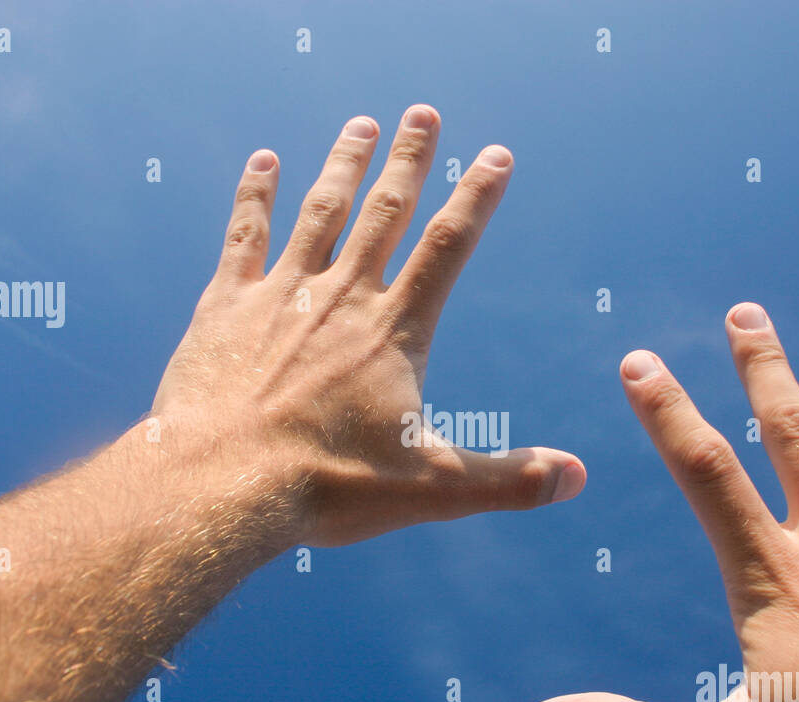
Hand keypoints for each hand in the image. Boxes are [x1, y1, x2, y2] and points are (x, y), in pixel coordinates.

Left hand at [149, 106, 584, 546]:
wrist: (220, 482)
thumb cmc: (327, 487)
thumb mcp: (432, 491)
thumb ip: (509, 480)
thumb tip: (578, 478)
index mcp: (393, 332)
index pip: (447, 248)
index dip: (477, 197)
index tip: (497, 155)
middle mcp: (340, 297)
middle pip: (384, 212)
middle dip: (409, 160)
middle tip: (423, 113)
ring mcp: (279, 294)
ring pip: (319, 212)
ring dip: (344, 165)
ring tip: (361, 124)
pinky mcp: (224, 307)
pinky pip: (244, 236)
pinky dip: (255, 196)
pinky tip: (263, 163)